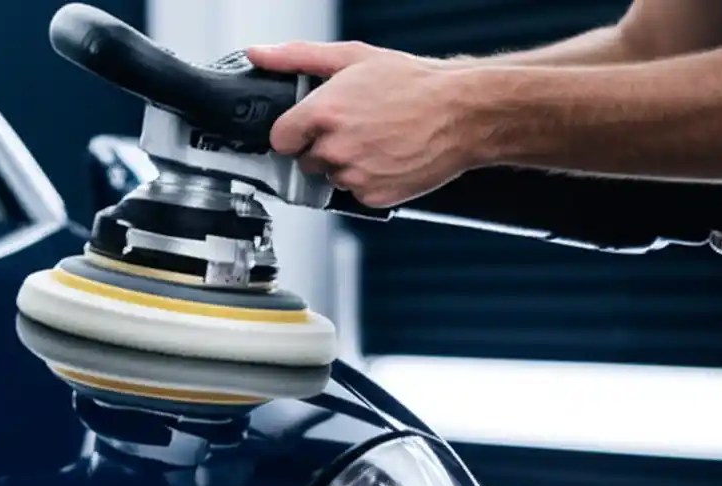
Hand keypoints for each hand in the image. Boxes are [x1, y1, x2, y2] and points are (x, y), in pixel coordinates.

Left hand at [248, 41, 479, 207]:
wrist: (462, 113)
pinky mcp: (371, 196)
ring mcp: (352, 175)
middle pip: (306, 160)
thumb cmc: (413, 83)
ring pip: (331, 177)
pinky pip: (355, 193)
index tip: (312, 126)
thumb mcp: (352, 57)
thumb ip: (296, 57)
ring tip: (377, 140)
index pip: (280, 139)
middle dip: (323, 146)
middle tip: (356, 127)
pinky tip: (387, 158)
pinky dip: (368, 180)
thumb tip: (258, 54)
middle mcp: (333, 148)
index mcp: (322, 113)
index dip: (296, 132)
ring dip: (347, 164)